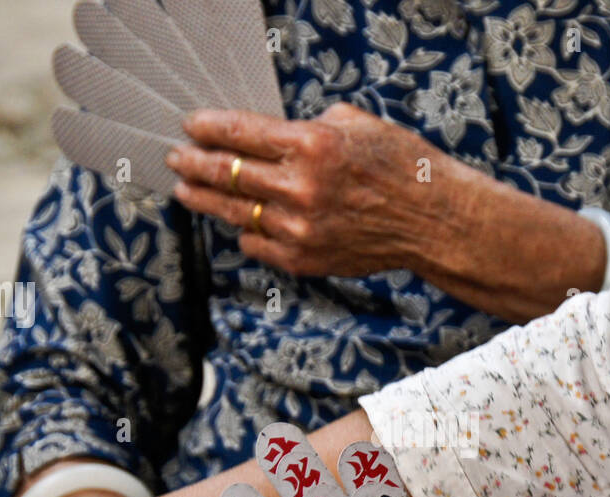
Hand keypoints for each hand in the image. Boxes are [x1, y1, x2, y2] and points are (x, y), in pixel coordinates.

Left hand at [166, 103, 450, 276]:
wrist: (432, 221)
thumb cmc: (402, 168)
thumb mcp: (357, 125)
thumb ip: (310, 128)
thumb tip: (274, 136)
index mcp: (312, 145)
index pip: (240, 133)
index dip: (208, 128)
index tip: (190, 127)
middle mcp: (300, 188)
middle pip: (226, 173)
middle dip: (194, 163)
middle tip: (177, 158)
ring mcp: (299, 228)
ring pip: (234, 211)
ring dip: (206, 200)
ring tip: (187, 191)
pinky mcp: (304, 258)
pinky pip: (257, 244)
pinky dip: (246, 232)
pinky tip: (238, 223)